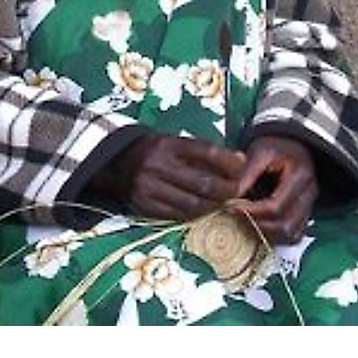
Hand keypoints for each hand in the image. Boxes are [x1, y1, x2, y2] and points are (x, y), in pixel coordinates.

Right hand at [97, 134, 247, 220]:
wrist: (115, 163)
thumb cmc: (154, 151)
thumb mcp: (174, 142)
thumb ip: (203, 151)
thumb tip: (239, 160)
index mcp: (168, 144)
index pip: (207, 152)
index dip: (229, 162)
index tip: (241, 167)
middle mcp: (158, 165)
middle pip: (204, 183)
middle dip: (227, 190)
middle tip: (236, 191)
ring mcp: (150, 187)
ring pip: (193, 204)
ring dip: (213, 205)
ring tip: (221, 202)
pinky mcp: (144, 206)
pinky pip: (178, 215)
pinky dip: (195, 213)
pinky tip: (201, 208)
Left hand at [226, 135, 317, 244]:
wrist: (293, 145)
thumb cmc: (275, 146)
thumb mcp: (259, 151)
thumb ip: (246, 172)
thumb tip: (233, 193)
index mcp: (300, 176)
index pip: (275, 206)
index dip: (251, 211)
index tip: (231, 206)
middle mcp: (309, 194)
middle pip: (285, 225)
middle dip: (256, 224)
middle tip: (235, 215)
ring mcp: (310, 206)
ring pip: (291, 234)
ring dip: (266, 233)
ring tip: (245, 221)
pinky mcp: (306, 214)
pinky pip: (294, 235)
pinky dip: (276, 236)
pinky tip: (258, 225)